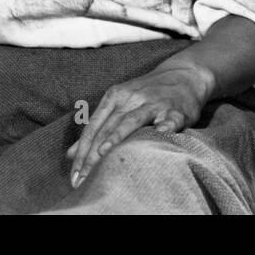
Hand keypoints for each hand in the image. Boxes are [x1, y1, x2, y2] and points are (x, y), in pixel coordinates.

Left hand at [66, 59, 214, 188]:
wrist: (184, 75)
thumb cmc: (146, 95)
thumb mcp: (119, 105)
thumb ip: (96, 130)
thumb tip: (70, 154)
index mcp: (114, 98)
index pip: (93, 128)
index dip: (81, 152)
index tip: (74, 176)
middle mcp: (130, 98)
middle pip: (107, 128)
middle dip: (92, 155)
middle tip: (82, 179)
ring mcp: (153, 103)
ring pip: (132, 120)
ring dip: (117, 136)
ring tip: (103, 153)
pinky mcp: (176, 109)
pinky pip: (170, 118)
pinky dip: (166, 125)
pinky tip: (160, 132)